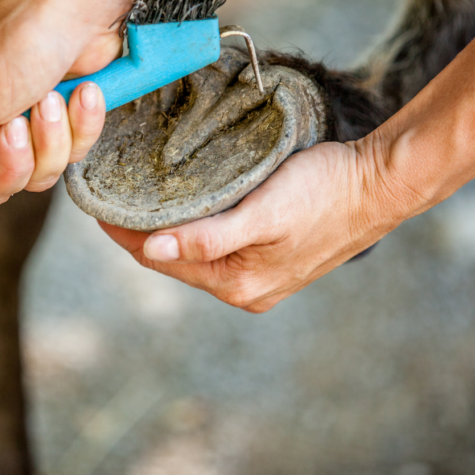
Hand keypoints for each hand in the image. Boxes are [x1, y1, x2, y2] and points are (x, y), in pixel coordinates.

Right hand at [0, 0, 116, 213]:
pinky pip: (66, 158)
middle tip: (13, 126)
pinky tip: (77, 95)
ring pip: (30, 177)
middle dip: (9, 163)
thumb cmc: (13, 44)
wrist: (77, 15)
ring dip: (47, 139)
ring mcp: (17, 132)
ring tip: (48, 100)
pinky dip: (77, 126)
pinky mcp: (57, 131)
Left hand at [100, 140, 407, 312]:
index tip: (95, 204)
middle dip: (139, 232)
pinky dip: (191, 230)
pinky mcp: (268, 259)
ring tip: (136, 198)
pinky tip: (182, 208)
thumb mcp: (264, 213)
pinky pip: (214, 248)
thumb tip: (152, 253)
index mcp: (237, 283)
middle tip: (110, 194)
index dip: (123, 234)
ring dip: (165, 230)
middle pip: (173, 260)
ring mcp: (257, 276)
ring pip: (192, 254)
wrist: (379, 186)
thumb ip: (209, 238)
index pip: (160, 260)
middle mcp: (243, 288)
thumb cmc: (324, 192)